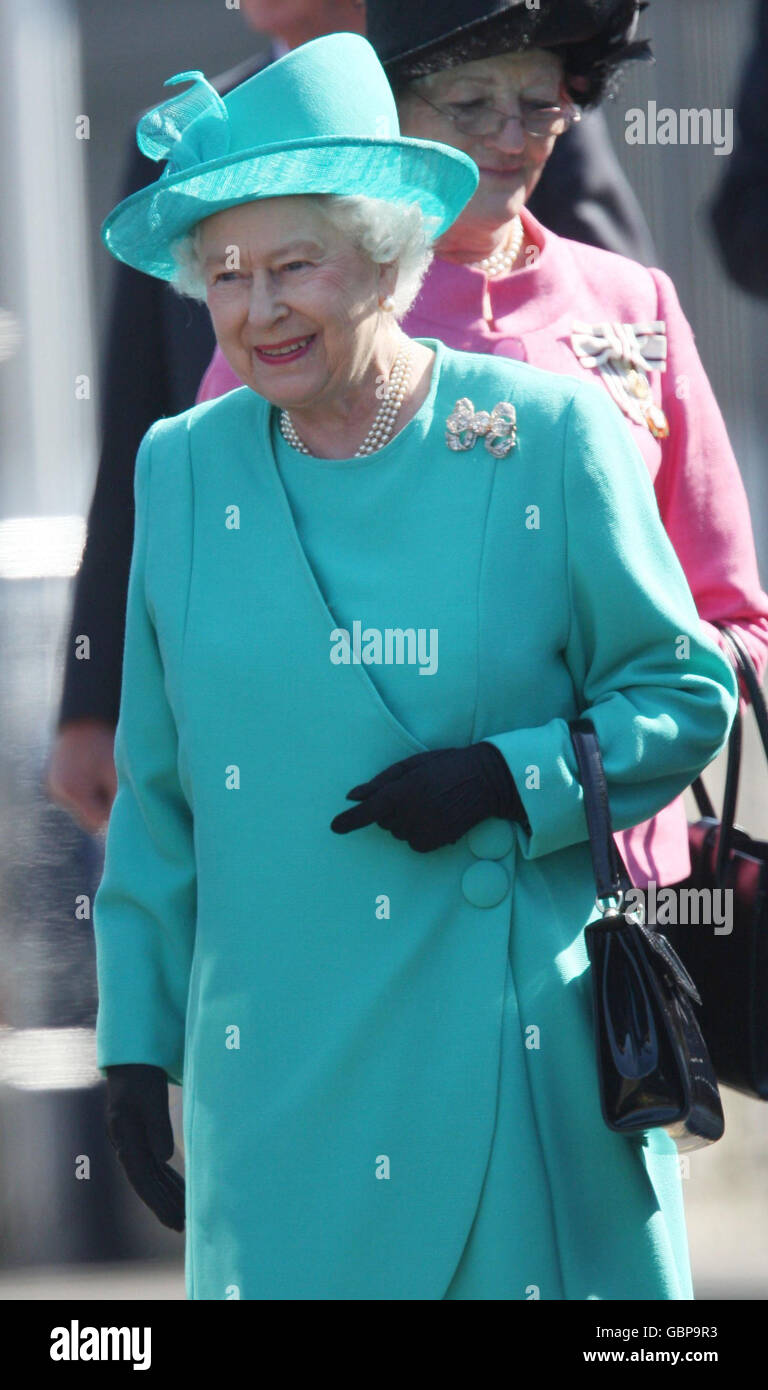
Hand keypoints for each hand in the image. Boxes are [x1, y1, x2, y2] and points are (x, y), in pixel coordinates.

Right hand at [44, 718, 116, 833]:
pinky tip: (92, 775)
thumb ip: (120, 799)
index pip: (98, 822)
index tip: (122, 798)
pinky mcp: (52, 784)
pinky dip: (86, 792)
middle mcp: (59, 793)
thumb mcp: (116, 771)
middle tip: (112, 784)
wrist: (83, 720)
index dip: (113, 813)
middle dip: (103, 807)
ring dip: (94, 800)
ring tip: (101, 776)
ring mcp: (53, 789)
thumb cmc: (104, 745)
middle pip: (89, 819)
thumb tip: (127, 820)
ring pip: (82, 809)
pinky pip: (74, 799)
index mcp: (74, 790)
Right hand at [105, 1063, 184, 1231]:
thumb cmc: (141, 1077)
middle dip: (163, 1205)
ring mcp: (131, 1143)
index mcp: (123, 1136)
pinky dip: (168, 1179)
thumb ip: (157, 1126)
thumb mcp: (150, 1097)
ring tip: (185, 1216)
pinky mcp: (140, 1139)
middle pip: (145, 1182)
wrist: (130, 1062)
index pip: (140, 1176)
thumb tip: (165, 1158)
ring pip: (150, 1176)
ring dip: (167, 1195)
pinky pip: (154, 1165)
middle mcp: (125, 1144)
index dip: (157, 1200)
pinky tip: (180, 1190)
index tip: (173, 1217)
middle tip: (183, 1227)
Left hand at [330, 742, 524, 852]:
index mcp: (403, 792)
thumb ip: (380, 782)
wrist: (485, 781)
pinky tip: (436, 816)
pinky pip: (413, 842)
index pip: (368, 811)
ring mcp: (424, 830)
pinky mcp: (435, 843)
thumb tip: (352, 796)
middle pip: (383, 821)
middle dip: (391, 809)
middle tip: (415, 792)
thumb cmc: (447, 766)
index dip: (349, 820)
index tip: (334, 827)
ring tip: (430, 802)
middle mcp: (411, 814)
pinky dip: (418, 832)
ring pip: (398, 832)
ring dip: (406, 820)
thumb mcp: (412, 765)